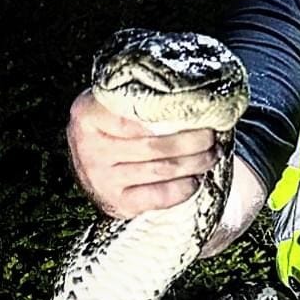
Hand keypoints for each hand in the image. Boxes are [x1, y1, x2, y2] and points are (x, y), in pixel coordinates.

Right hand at [66, 89, 218, 219]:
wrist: (95, 171)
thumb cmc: (114, 131)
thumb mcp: (114, 106)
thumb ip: (138, 98)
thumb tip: (192, 96)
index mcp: (87, 114)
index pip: (134, 112)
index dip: (170, 113)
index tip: (195, 111)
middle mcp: (89, 148)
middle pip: (155, 144)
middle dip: (193, 141)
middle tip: (212, 136)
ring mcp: (101, 179)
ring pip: (163, 169)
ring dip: (196, 162)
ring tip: (212, 154)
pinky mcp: (118, 203)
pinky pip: (160, 195)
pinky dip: (184, 187)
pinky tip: (196, 179)